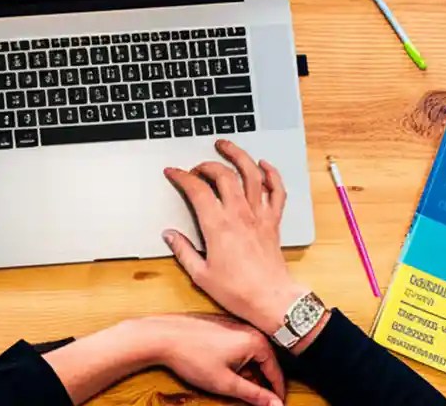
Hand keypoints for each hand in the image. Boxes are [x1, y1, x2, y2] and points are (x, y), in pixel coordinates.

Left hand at [145, 314, 285, 405]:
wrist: (162, 336)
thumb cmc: (192, 357)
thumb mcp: (226, 383)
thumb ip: (255, 395)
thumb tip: (275, 405)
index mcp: (255, 342)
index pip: (276, 372)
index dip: (276, 393)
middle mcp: (248, 329)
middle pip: (264, 362)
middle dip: (258, 382)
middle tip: (250, 398)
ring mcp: (234, 325)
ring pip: (249, 355)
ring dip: (244, 372)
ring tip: (228, 382)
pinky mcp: (221, 325)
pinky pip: (237, 346)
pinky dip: (234, 361)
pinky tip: (218, 369)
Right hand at [163, 140, 309, 337]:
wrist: (272, 299)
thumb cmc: (238, 291)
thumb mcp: (201, 275)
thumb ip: (183, 251)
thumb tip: (169, 235)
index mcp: (218, 226)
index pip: (197, 190)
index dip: (182, 177)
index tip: (173, 172)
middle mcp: (240, 214)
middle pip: (224, 175)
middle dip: (207, 164)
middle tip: (197, 166)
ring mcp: (259, 215)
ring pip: (251, 174)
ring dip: (239, 156)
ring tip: (227, 146)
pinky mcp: (273, 221)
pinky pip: (276, 191)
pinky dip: (271, 174)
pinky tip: (263, 165)